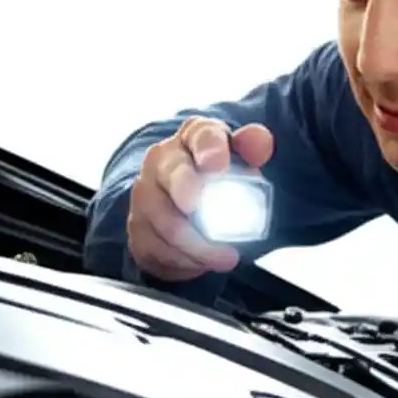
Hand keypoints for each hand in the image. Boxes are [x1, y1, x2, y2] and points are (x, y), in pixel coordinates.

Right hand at [126, 116, 274, 281]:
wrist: (181, 205)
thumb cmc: (213, 176)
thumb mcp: (238, 157)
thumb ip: (252, 146)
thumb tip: (259, 141)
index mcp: (192, 137)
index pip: (201, 135)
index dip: (209, 149)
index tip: (218, 164)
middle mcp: (161, 160)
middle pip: (173, 174)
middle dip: (186, 189)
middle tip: (198, 205)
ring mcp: (145, 194)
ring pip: (166, 222)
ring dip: (198, 244)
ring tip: (226, 256)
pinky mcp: (138, 229)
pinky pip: (160, 249)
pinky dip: (186, 260)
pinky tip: (202, 261)